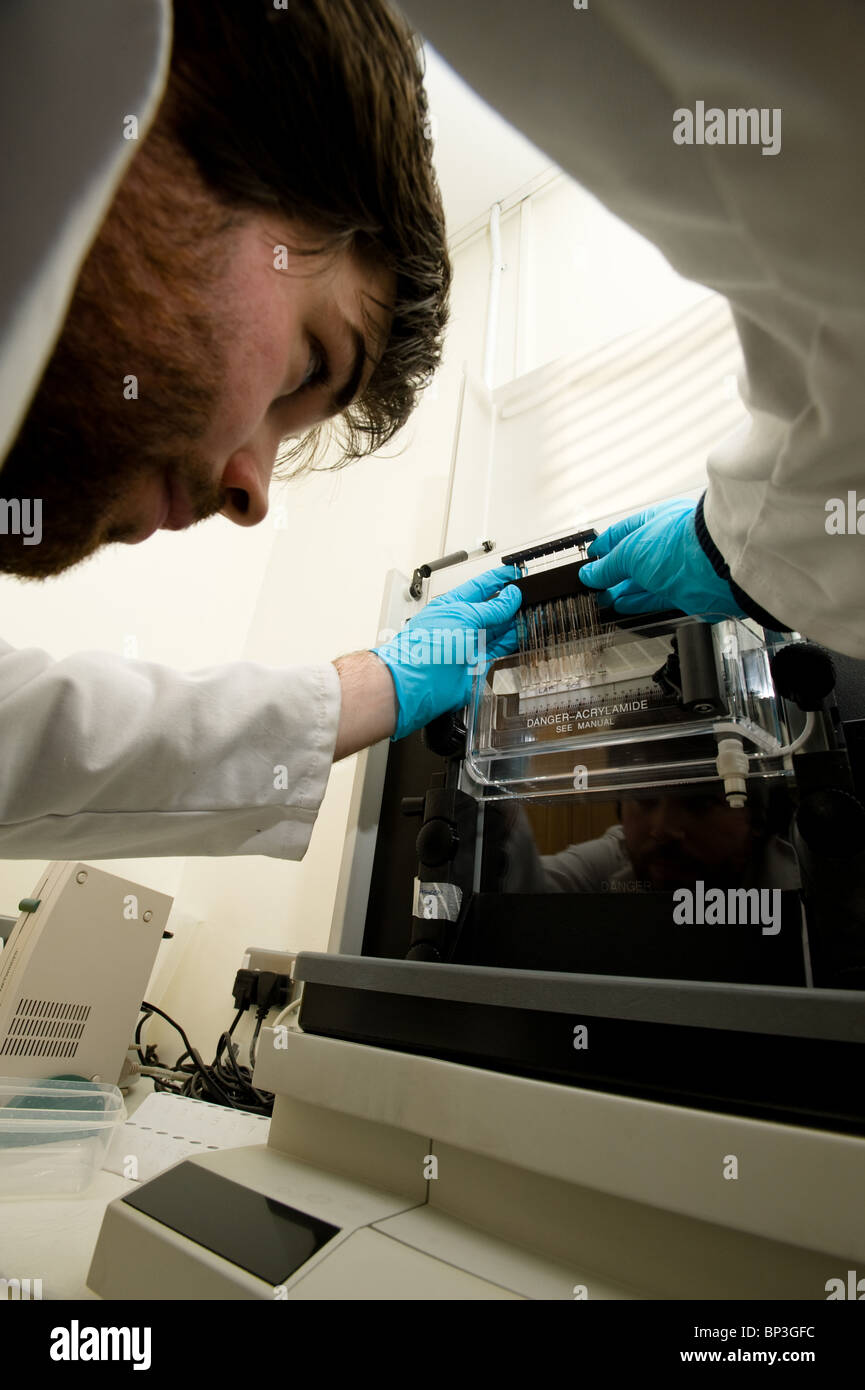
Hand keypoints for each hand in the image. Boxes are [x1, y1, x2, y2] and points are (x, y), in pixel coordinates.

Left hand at [373, 565, 521, 739]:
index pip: (479, 587)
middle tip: (530, 594)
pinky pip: (499, 648)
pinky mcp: (477, 663)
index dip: (498, 579)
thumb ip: (491, 608)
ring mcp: (469, 644)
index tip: (515, 573)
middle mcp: (460, 624)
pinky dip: (512, 640)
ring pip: (497, 628)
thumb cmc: (425, 647)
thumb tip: (510, 596)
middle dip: (510, 600)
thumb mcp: (463, 617)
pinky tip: (522, 631)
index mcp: (452, 605)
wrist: (418, 684)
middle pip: (490, 607)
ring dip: (515, 620)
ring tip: (532, 611)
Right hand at [579, 498, 745, 617]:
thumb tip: (590, 574)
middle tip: (593, 584)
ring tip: (602, 599)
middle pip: (633, 559)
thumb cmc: (681, 543)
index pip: (624, 532)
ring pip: (642, 581)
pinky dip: (636, 602)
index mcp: (656, 521)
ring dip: (621, 590)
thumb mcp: (631, 551)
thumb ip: (609, 566)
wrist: (717, 566)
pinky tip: (622, 606)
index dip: (605, 545)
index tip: (591, 558)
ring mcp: (676, 569)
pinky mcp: (683, 592)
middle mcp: (667, 543)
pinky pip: (654, 598)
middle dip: (612, 572)